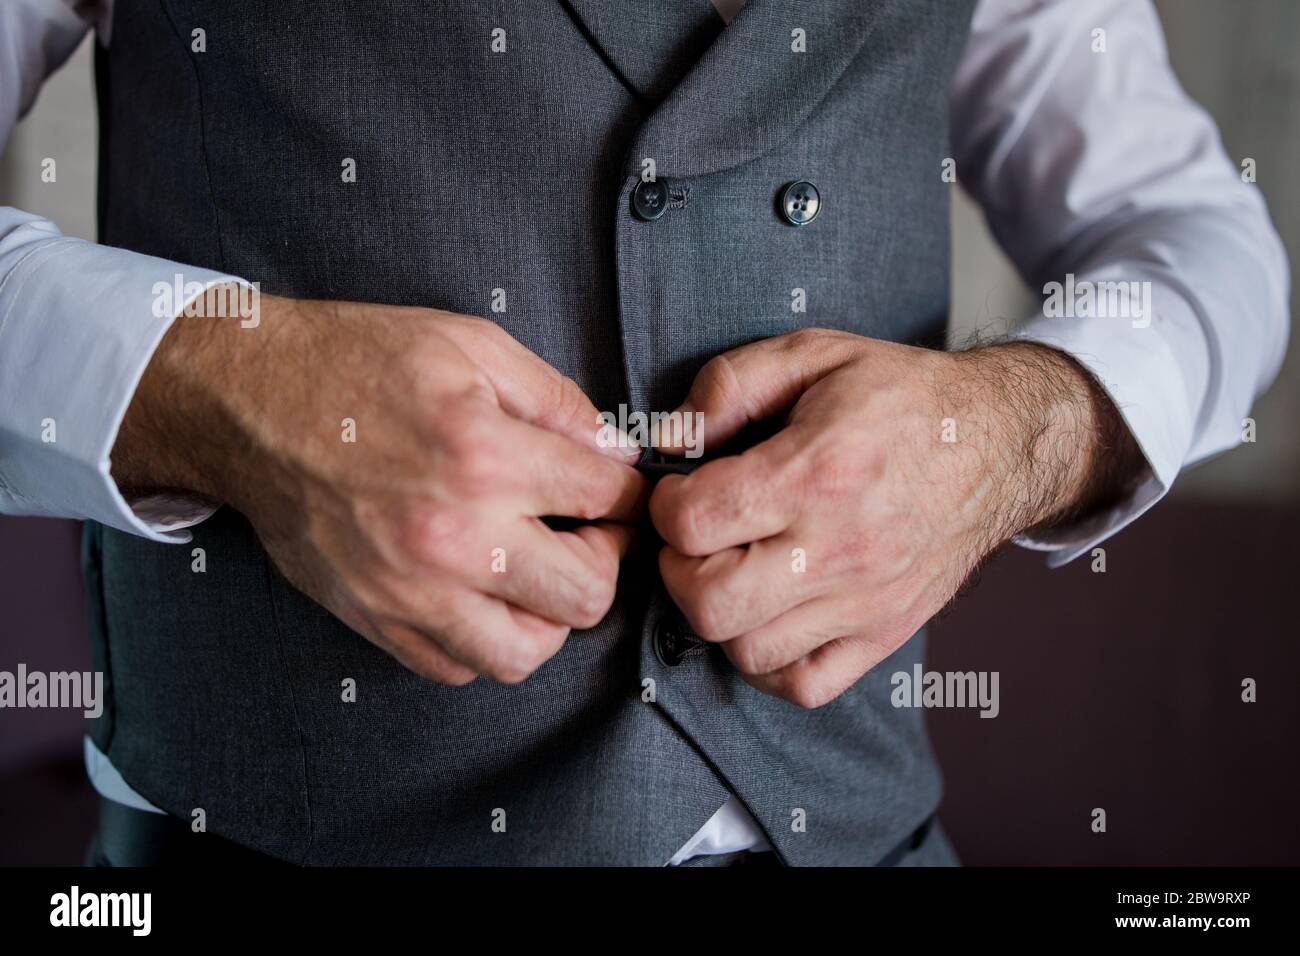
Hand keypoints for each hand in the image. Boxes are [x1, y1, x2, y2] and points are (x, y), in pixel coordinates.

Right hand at [113, 290, 647, 683]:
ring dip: (549, 616)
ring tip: (539, 575)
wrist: (248, 405)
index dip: (630, 492)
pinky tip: (485, 598)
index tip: (622, 491)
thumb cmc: (356, 364)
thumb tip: (615, 448)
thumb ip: (555, 398)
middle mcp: (455, 535)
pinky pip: (457, 668)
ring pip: (526, 652)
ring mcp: (412, 589)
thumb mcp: (469, 345)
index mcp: (486, 455)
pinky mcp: (376, 618)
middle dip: (605, 559)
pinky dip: (485, 642)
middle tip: (589, 533)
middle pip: (586, 593)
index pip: (606, 498)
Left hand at [649, 329, 1142, 707]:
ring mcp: (866, 602)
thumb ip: (730, 384)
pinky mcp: (885, 633)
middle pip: (709, 604)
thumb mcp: (815, 354)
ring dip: (721, 614)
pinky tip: (768, 617)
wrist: (1000, 443)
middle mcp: (841, 548)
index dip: (664, 505)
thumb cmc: (903, 397)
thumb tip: (670, 437)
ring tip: (734, 570)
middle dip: (678, 570)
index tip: (680, 491)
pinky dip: (769, 663)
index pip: (691, 523)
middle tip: (695, 539)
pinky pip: (803, 685)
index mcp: (817, 472)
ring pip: (748, 651)